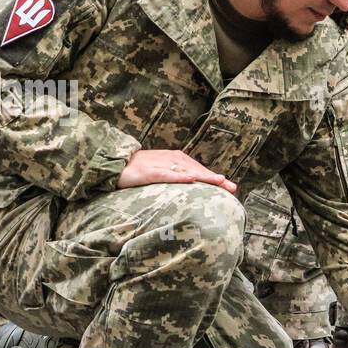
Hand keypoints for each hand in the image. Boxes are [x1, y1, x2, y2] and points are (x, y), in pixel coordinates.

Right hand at [117, 149, 237, 193]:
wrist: (116, 164)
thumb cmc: (141, 170)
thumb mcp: (163, 173)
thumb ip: (178, 178)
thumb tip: (193, 187)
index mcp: (177, 159)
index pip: (200, 170)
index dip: (215, 178)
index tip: (231, 187)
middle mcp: (173, 159)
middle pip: (198, 170)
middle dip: (215, 179)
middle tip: (231, 188)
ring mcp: (162, 164)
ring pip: (187, 171)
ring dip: (204, 177)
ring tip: (219, 182)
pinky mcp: (150, 171)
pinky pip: (167, 174)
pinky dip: (179, 176)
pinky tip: (191, 179)